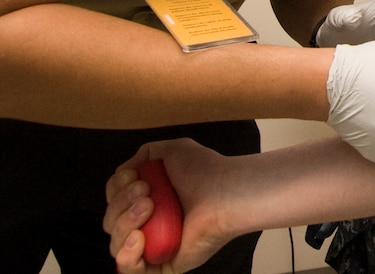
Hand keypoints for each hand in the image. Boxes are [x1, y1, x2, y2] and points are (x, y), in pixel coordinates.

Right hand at [105, 139, 231, 273]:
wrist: (226, 191)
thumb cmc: (206, 170)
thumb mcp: (171, 151)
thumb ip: (144, 155)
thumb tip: (124, 171)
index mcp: (147, 202)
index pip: (114, 203)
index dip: (116, 190)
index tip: (134, 177)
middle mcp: (148, 226)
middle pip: (111, 224)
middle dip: (121, 205)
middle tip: (146, 191)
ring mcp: (155, 248)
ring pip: (116, 246)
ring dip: (124, 225)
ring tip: (149, 206)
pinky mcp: (163, 267)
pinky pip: (130, 272)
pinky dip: (127, 256)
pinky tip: (139, 237)